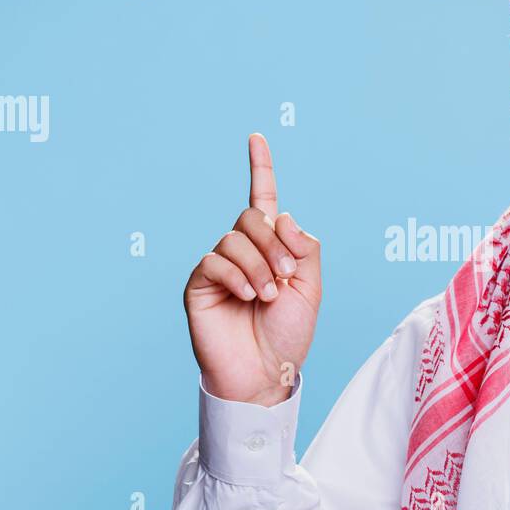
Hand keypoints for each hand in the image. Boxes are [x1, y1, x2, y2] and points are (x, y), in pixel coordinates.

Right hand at [184, 133, 321, 405]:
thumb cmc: (288, 334)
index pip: (263, 199)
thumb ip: (303, 246)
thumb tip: (279, 215)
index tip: (256, 137)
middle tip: (286, 278)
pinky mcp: (199, 284)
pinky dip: (236, 276)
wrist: (265, 372)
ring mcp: (219, 266)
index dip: (260, 167)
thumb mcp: (310, 286)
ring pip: (235, 239)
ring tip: (267, 296)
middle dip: (274, 244)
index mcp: (271, 247)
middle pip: (252, 217)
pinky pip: (215, 260)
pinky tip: (247, 296)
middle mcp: (242, 251)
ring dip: (259, 266)